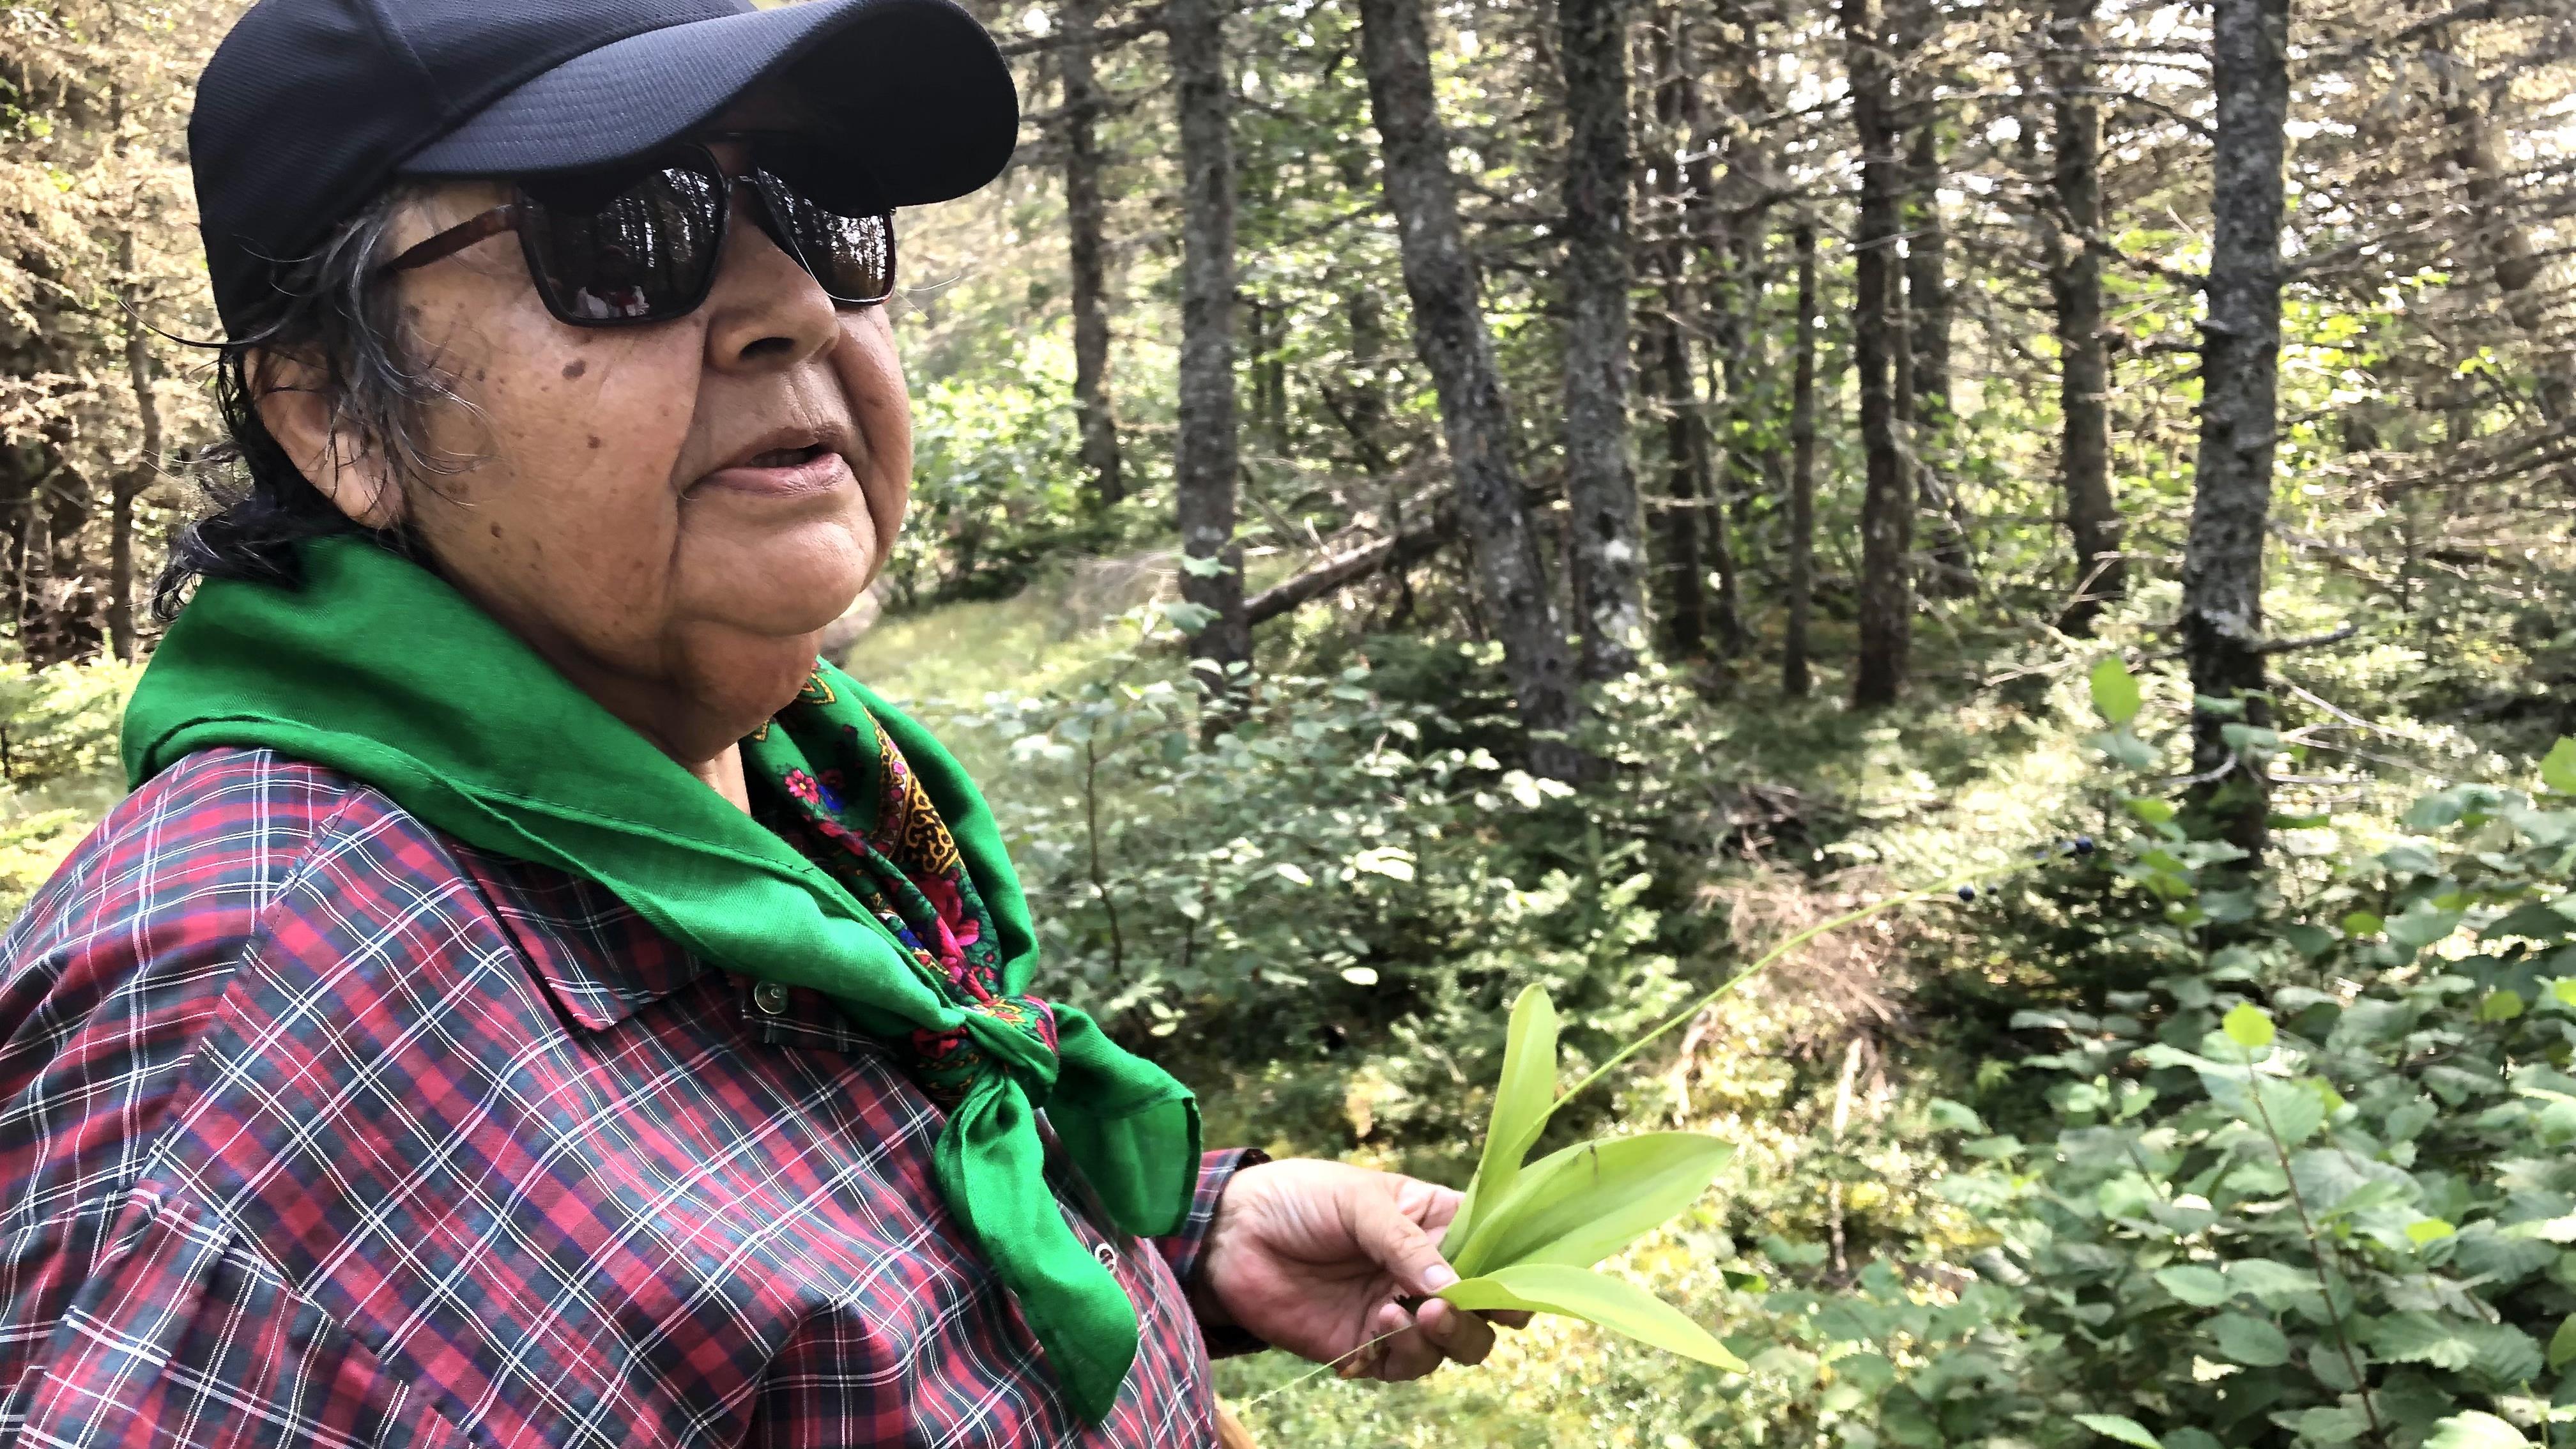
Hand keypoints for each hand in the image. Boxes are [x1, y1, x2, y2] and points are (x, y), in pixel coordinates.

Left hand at [1193, 1158, 1526, 1381]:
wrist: (1230, 1235)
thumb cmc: (1297, 1198)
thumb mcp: (1358, 1201)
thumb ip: (1404, 1242)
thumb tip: (1452, 1284)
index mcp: (1435, 1223)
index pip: (1493, 1252)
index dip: (1510, 1273)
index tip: (1509, 1288)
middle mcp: (1425, 1272)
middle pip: (1482, 1313)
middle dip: (1476, 1317)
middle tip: (1443, 1308)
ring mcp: (1397, 1311)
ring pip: (1449, 1347)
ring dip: (1436, 1339)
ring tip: (1403, 1313)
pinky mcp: (1363, 1346)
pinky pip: (1400, 1367)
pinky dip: (1396, 1356)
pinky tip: (1374, 1328)